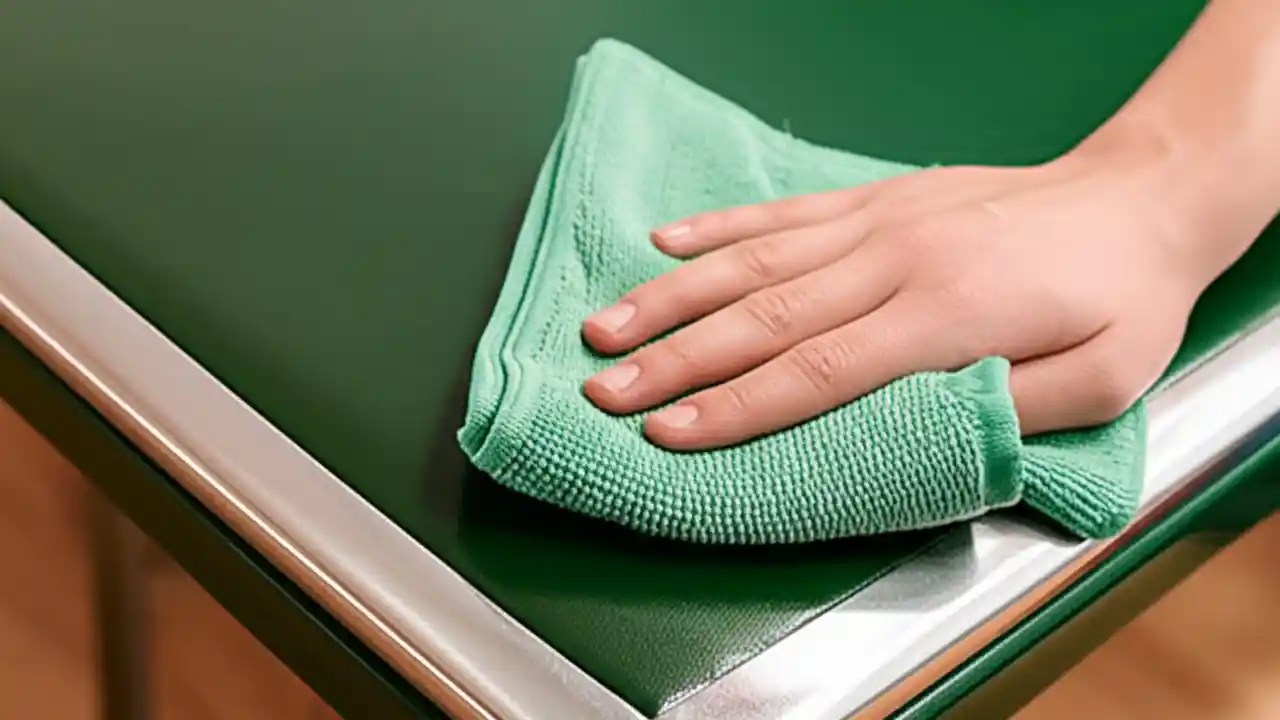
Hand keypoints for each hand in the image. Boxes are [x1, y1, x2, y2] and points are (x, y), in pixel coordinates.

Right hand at [580, 149, 1228, 450]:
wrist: (1139, 195)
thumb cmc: (1122, 299)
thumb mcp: (1101, 380)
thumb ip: (1008, 411)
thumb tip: (918, 433)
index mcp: (949, 314)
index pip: (819, 370)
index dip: (737, 407)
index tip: (667, 433)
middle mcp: (897, 260)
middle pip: (766, 316)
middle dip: (676, 357)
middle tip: (603, 388)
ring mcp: (880, 220)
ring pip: (758, 259)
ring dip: (675, 296)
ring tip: (607, 324)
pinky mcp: (877, 197)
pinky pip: (784, 210)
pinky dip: (720, 228)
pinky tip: (666, 244)